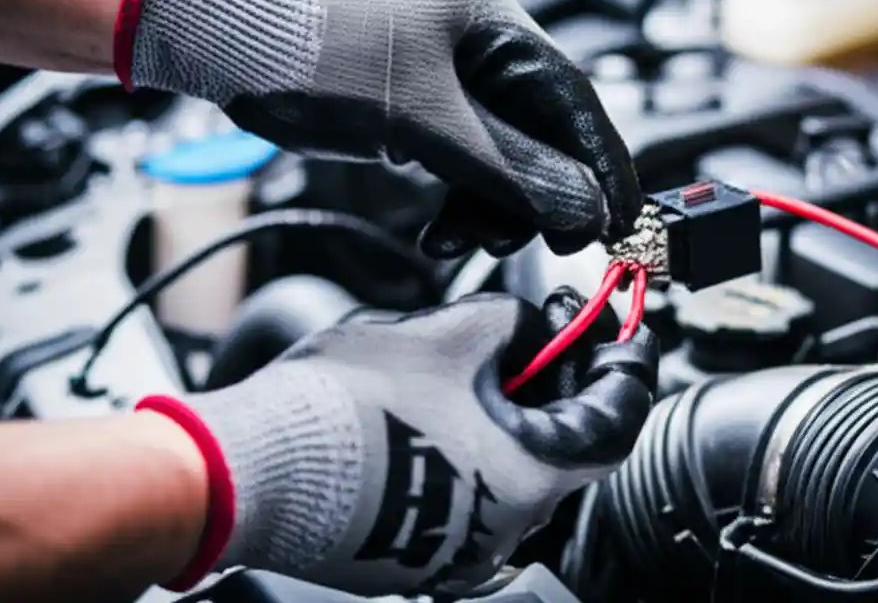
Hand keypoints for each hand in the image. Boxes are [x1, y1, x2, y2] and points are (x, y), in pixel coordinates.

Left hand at [118, 0, 641, 255]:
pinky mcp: (413, 94)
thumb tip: (583, 208)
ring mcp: (441, 64)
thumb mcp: (419, 122)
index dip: (602, 163)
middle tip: (544, 243)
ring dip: (492, 200)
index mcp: (487, 14)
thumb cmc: (306, 53)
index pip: (571, 94)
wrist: (213, 42)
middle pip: (538, 126)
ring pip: (498, 147)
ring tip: (464, 236)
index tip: (622, 220)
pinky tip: (444, 224)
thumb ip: (508, 169)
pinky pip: (460, 150)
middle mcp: (472, 33)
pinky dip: (459, 191)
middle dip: (538, 191)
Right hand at [146, 289, 657, 596]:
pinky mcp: (407, 553)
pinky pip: (460, 492)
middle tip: (544, 325)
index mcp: (532, 480)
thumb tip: (528, 325)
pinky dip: (465, 446)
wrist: (248, 469)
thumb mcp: (447, 335)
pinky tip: (433, 404)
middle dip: (558, 377)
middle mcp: (504, 528)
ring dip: (508, 411)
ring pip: (508, 467)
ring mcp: (453, 548)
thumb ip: (510, 324)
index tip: (628, 328)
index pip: (618, 419)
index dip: (628, 363)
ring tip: (477, 356)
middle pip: (563, 443)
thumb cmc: (347, 408)